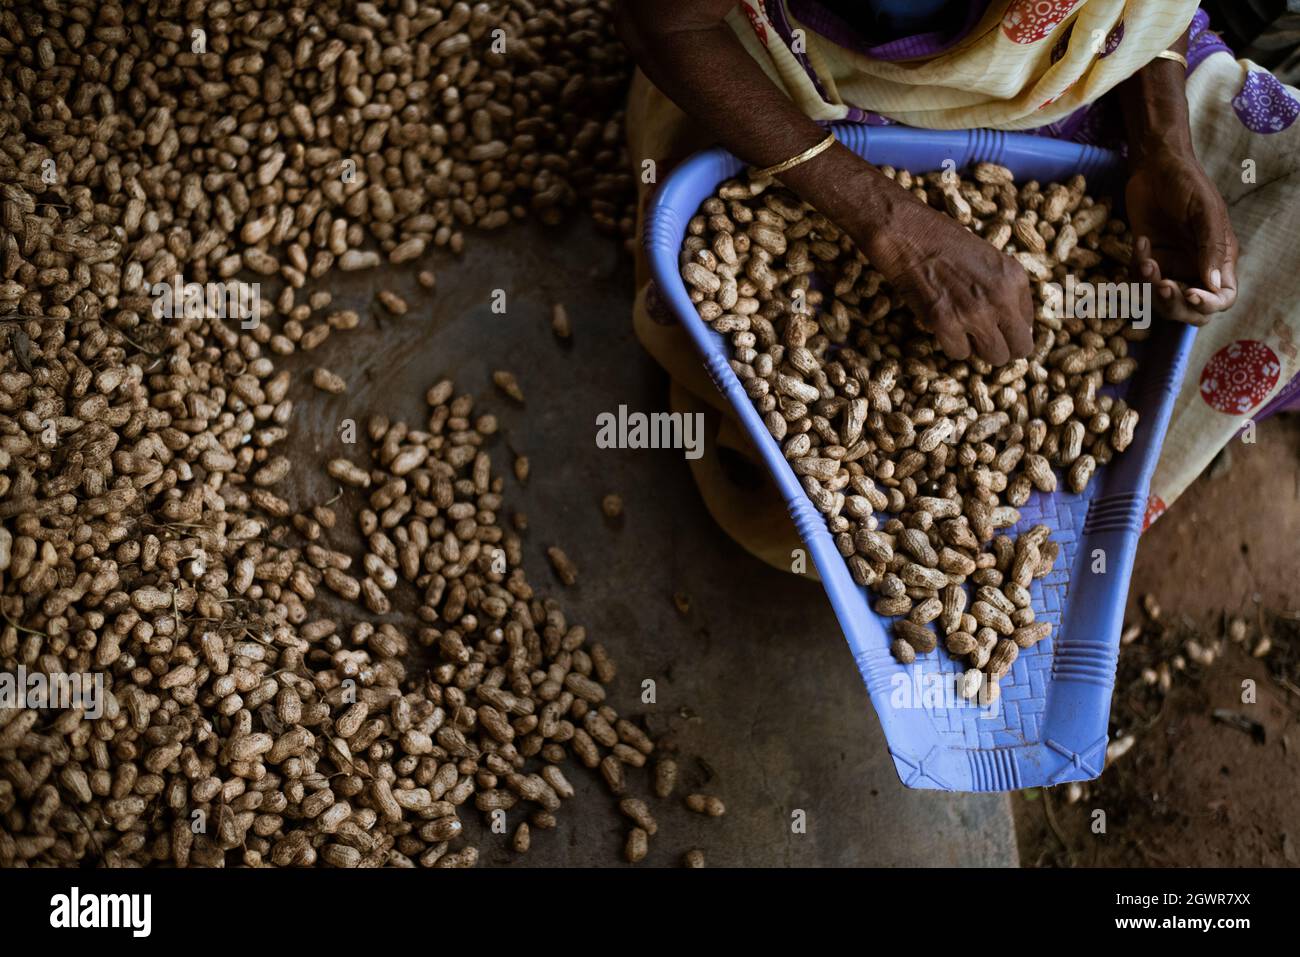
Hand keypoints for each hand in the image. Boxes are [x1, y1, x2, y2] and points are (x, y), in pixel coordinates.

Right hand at [862, 196, 1034, 364]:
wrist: (909, 234)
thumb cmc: (945, 243)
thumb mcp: (990, 260)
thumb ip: (1006, 290)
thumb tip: (1015, 327)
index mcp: (1015, 278)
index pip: (1030, 324)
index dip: (1010, 329)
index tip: (996, 326)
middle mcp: (1001, 297)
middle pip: (1019, 348)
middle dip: (1003, 347)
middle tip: (984, 340)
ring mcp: (975, 312)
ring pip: (993, 356)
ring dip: (977, 348)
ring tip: (961, 328)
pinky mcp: (946, 322)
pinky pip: (959, 353)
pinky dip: (950, 343)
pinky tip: (942, 323)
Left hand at [1125, 150, 1237, 325]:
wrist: (1153, 167)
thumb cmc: (1187, 183)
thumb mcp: (1205, 211)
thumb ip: (1211, 247)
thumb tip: (1215, 284)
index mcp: (1219, 258)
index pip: (1222, 297)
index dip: (1209, 304)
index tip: (1191, 295)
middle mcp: (1195, 266)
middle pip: (1191, 309)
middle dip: (1175, 305)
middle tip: (1163, 286)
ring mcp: (1170, 265)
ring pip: (1161, 300)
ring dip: (1151, 287)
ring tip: (1147, 262)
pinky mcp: (1146, 259)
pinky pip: (1139, 281)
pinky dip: (1137, 269)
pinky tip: (1141, 241)